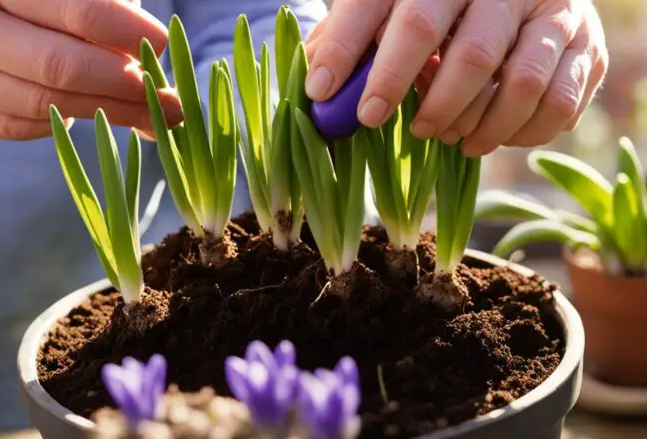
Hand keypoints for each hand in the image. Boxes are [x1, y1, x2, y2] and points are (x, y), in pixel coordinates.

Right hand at [0, 0, 181, 139]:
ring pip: (46, 104)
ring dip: (111, 114)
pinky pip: (25, 127)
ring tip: (155, 117)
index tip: (161, 44)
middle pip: (60, 65)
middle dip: (126, 85)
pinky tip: (103, 118)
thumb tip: (144, 47)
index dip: (124, 30)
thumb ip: (84, 4)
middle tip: (171, 98)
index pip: (73, 7)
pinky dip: (71, 123)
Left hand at [305, 0, 607, 155]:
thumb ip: (351, 39)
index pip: (389, 7)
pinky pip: (557, 103)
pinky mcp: (585, 45)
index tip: (323, 95)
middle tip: (391, 123)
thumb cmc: (437, 6)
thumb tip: (316, 90)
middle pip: (463, 49)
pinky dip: (518, 133)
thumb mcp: (390, 7)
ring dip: (472, 123)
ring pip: (517, 81)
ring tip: (443, 137)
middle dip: (421, 98)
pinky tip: (485, 138)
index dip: (351, 51)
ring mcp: (552, 11)